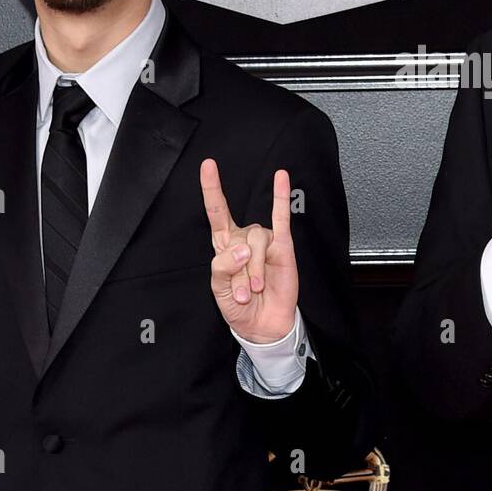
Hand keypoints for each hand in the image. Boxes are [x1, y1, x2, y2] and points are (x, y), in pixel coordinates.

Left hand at [201, 159, 298, 343]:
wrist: (263, 324)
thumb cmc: (240, 307)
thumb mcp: (219, 290)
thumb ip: (224, 267)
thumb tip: (243, 250)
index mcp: (224, 245)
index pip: (216, 211)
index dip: (212, 188)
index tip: (208, 166)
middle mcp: (243, 239)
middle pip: (238, 238)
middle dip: (239, 269)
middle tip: (242, 292)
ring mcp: (264, 241)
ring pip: (256, 242)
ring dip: (254, 269)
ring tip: (255, 288)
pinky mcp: (283, 246)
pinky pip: (282, 218)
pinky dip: (281, 197)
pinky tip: (281, 177)